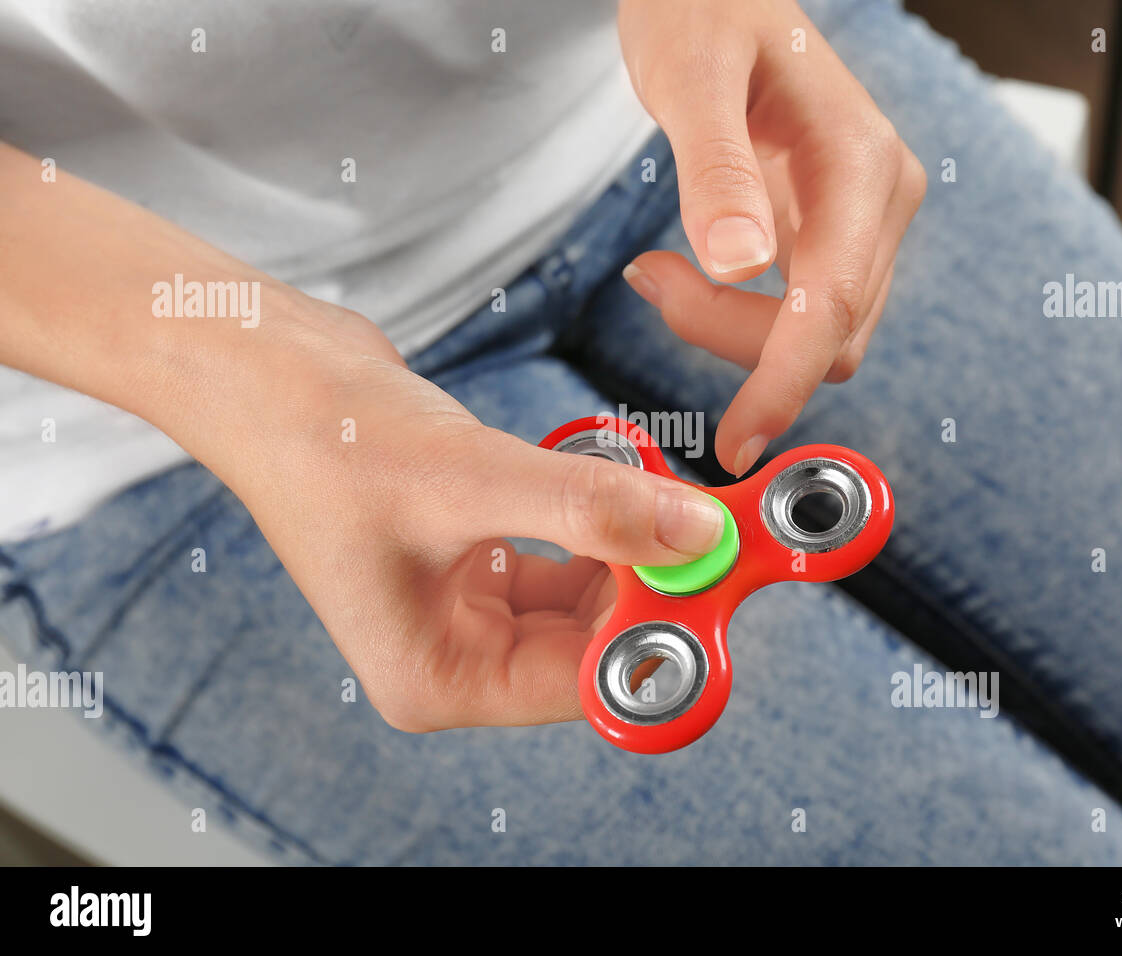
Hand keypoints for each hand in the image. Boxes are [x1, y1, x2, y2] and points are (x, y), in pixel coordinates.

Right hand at [0, 144, 725, 732]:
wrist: (265, 370)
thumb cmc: (327, 439)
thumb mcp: (470, 479)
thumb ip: (590, 510)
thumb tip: (699, 539)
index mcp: (439, 677)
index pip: (586, 681)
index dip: (660, 627)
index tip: (722, 569)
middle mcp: (456, 656)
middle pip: (597, 641)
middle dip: (655, 578)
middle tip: (710, 518)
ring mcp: (468, 606)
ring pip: (591, 592)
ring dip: (631, 540)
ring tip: (651, 480)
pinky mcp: (480, 555)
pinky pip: (568, 551)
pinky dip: (600, 513)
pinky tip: (610, 469)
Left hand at [617, 0, 925, 474]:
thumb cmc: (700, 11)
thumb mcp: (690, 76)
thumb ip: (716, 169)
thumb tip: (739, 265)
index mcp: (860, 165)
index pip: (833, 307)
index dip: (784, 384)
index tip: (738, 441)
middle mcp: (881, 199)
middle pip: (826, 335)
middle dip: (734, 342)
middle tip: (647, 280)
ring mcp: (865, 218)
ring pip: (817, 333)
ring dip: (734, 332)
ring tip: (656, 272)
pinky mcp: (836, 230)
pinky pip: (802, 309)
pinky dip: (742, 317)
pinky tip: (686, 273)